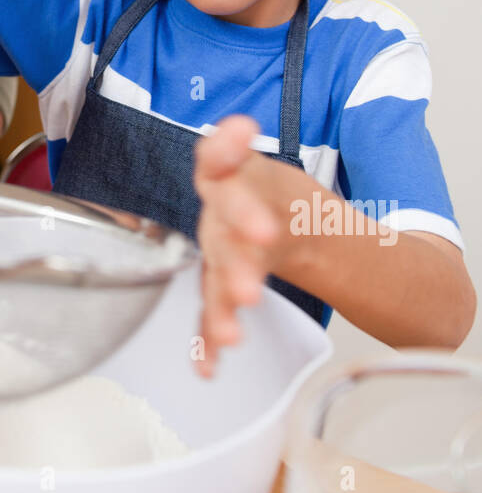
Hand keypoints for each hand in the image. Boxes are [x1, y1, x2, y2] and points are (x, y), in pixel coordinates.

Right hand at [191, 115, 286, 378]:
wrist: (285, 225)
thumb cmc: (269, 195)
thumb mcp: (269, 166)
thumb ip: (240, 151)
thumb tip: (236, 127)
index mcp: (226, 179)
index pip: (215, 162)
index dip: (224, 155)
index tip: (241, 141)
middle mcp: (216, 219)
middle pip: (221, 234)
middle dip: (235, 259)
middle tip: (251, 284)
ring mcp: (217, 256)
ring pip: (218, 280)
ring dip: (222, 306)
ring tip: (233, 335)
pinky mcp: (221, 290)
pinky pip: (211, 315)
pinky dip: (209, 342)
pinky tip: (208, 366)